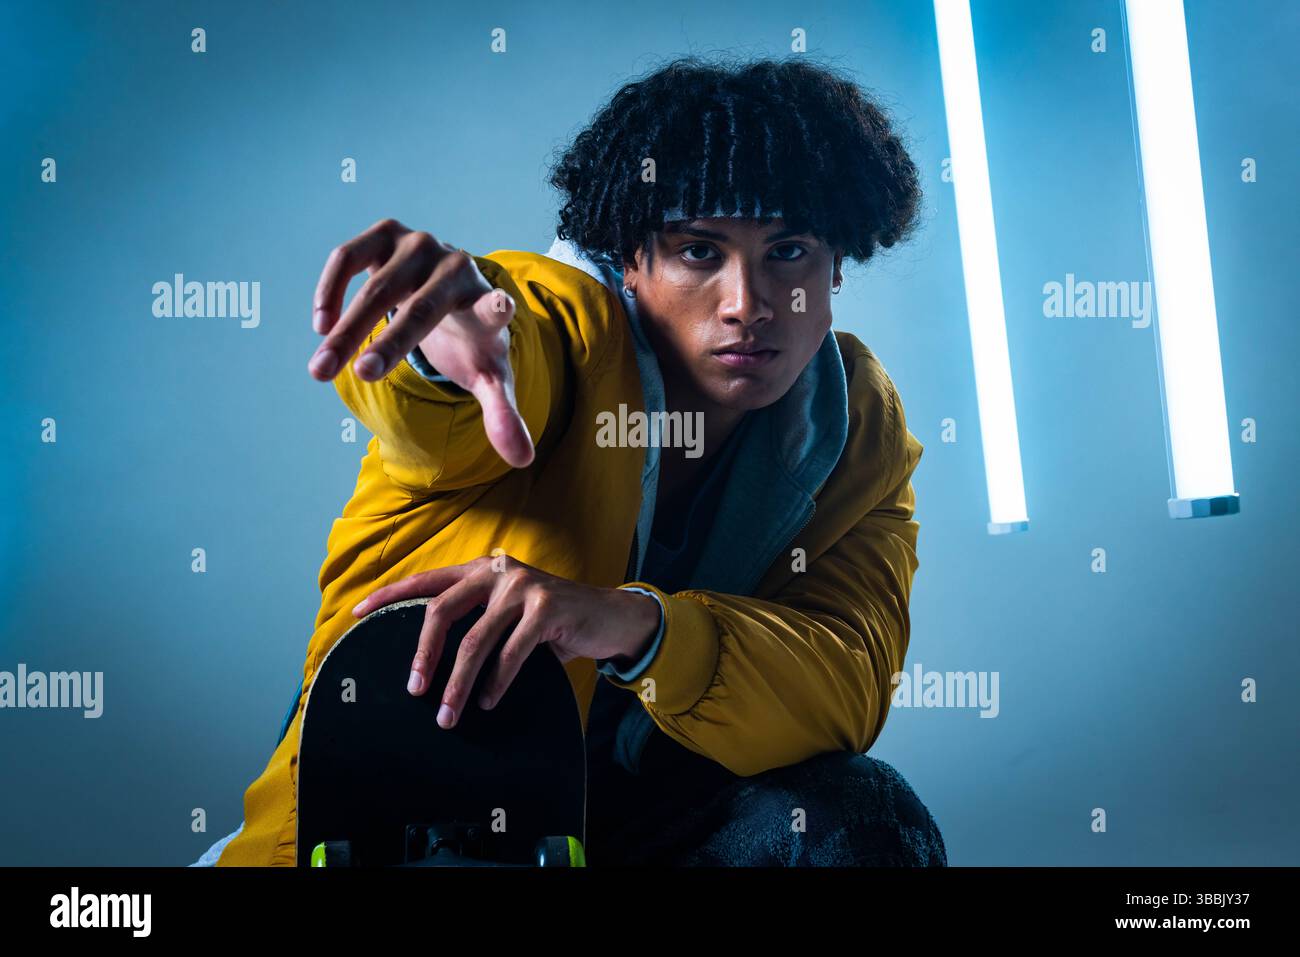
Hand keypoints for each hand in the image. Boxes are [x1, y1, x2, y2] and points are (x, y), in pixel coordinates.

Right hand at [307, 217, 533, 467]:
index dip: (497, 307)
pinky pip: (348, 256)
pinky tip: (322, 325)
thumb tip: (522, 460)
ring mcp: (418, 246)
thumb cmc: (469, 341)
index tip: (503, 306)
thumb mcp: (487, 377)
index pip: (494, 308)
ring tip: (321, 368)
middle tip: (359, 376)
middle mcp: (455, 267)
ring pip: (377, 286)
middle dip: (389, 343)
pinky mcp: (385, 235)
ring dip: (346, 328)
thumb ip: (502, 415)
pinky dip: (331, 290)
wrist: (449, 293)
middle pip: (420, 308)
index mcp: (483, 303)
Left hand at [351, 555, 661, 728]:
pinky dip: (496, 683)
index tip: (358, 613)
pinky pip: (510, 654)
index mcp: (481, 569)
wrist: (608, 616)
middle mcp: (498, 571)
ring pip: (475, 641)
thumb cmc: (551, 621)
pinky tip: (488, 702)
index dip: (390, 594)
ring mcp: (523, 587)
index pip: (427, 580)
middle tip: (413, 690)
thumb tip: (430, 658)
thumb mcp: (509, 612)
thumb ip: (476, 620)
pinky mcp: (546, 609)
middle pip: (442, 610)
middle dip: (423, 655)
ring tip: (448, 715)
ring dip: (458, 684)